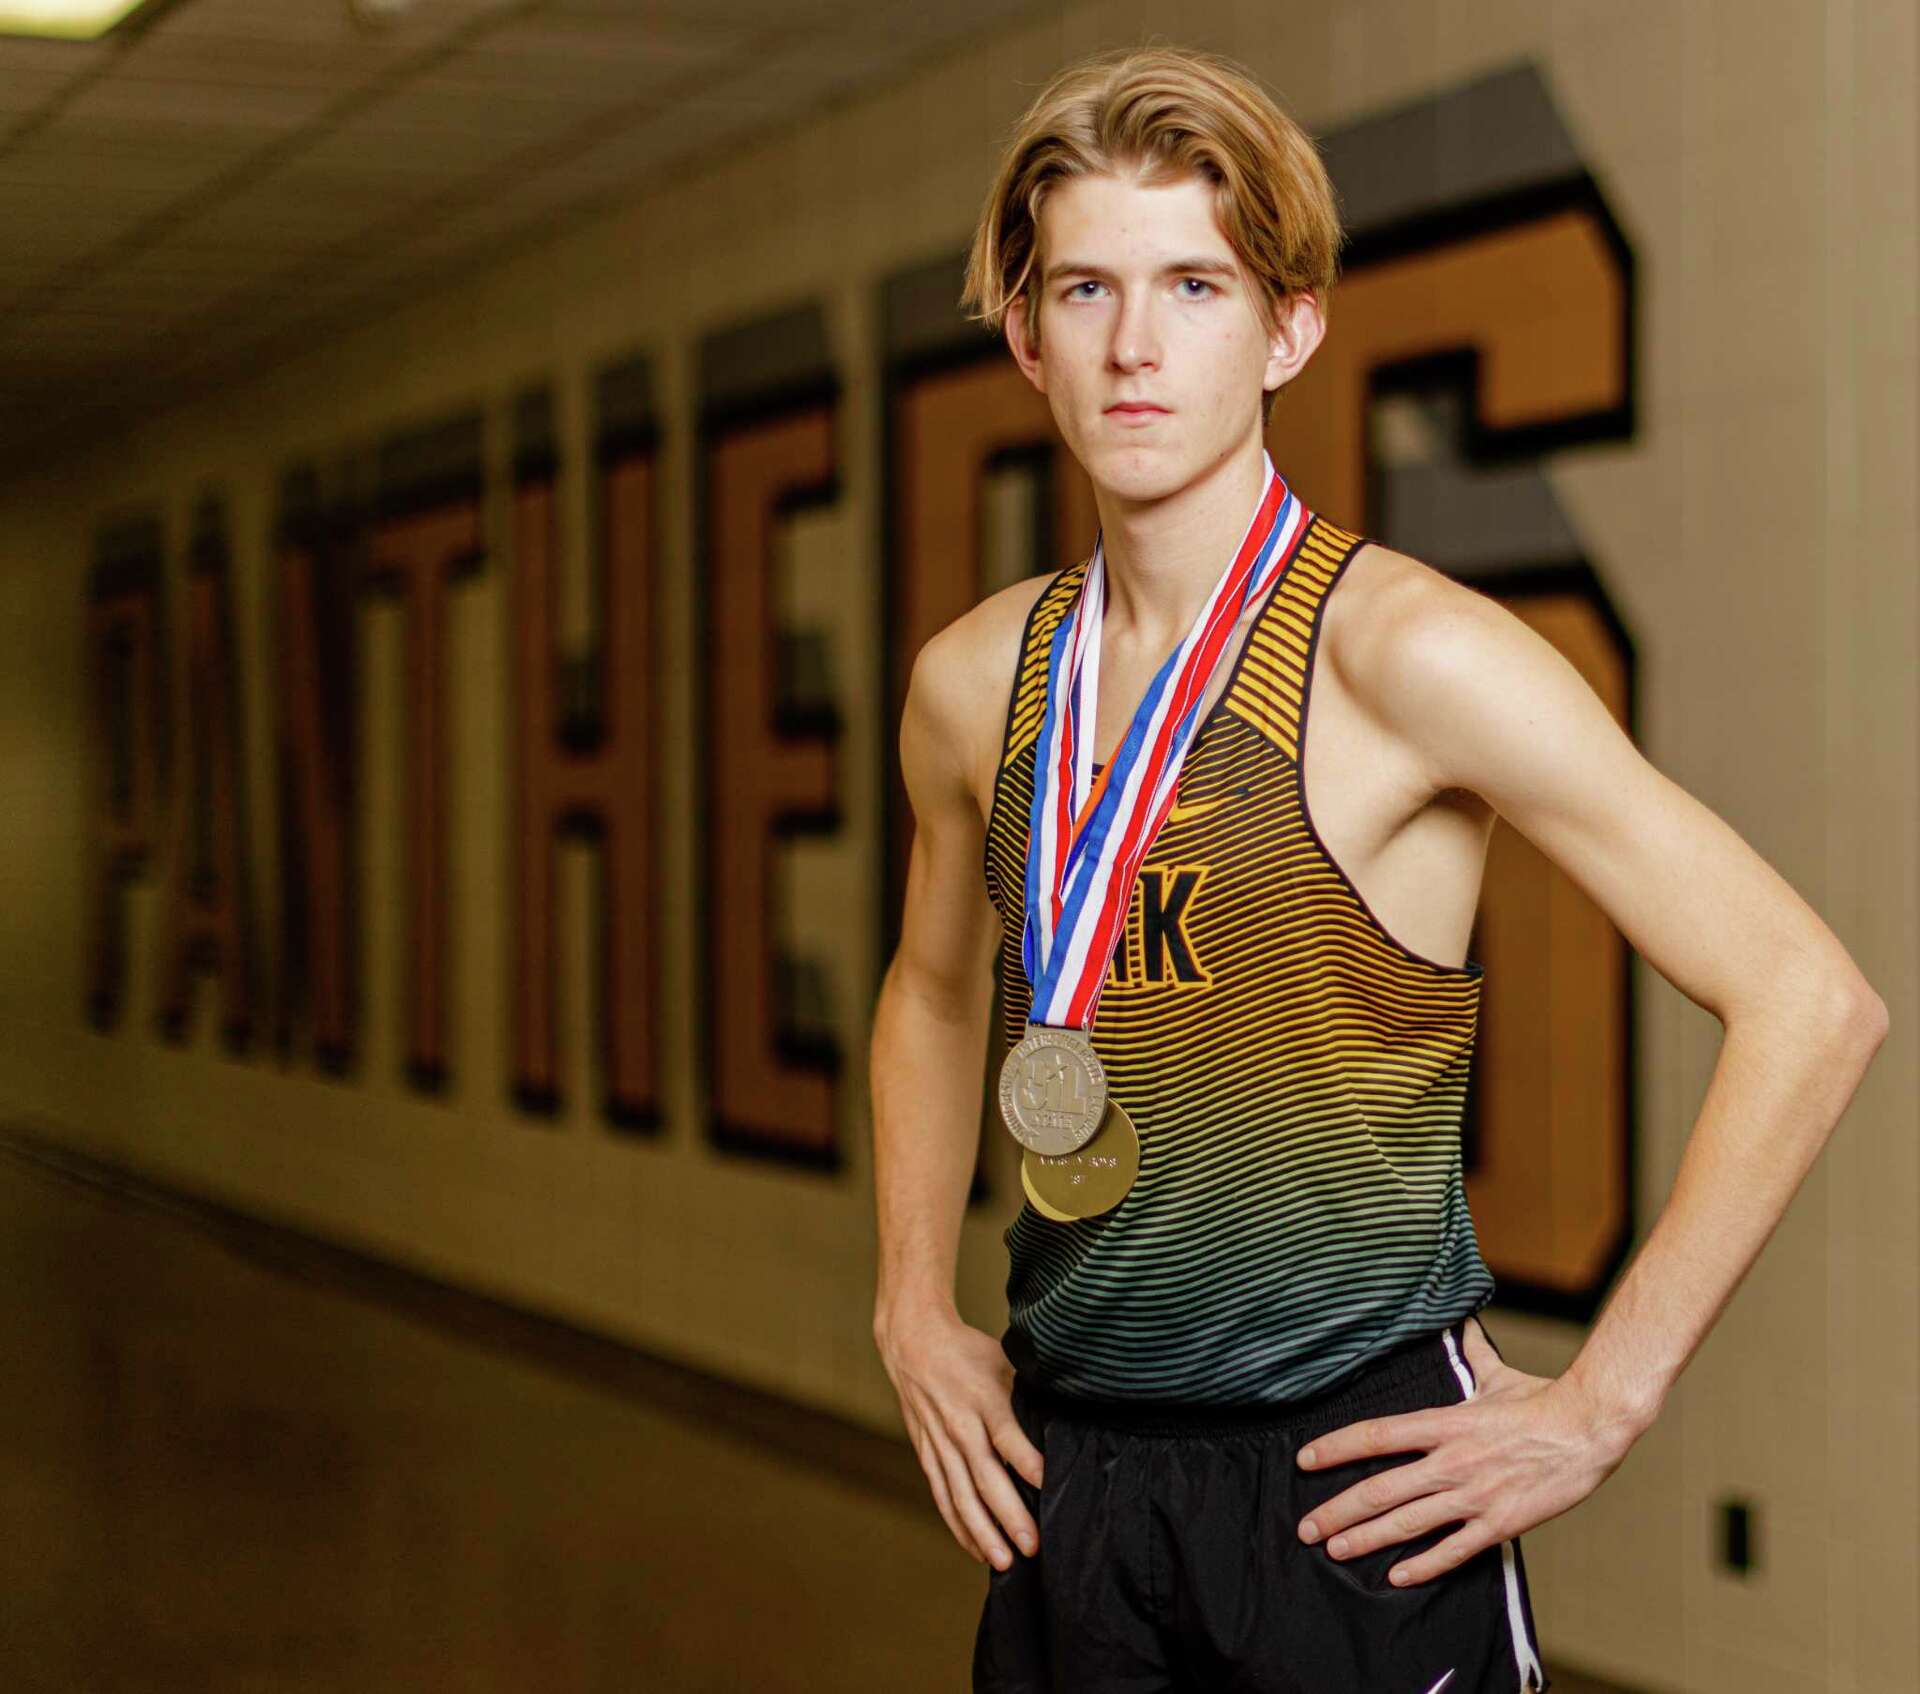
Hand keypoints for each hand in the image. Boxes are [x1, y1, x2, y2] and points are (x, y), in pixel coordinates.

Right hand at [874, 1303, 1044, 1570]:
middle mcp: (960, 1426)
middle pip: (985, 1477)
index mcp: (984, 1398)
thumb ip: (1028, 1394)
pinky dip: (959, 1526)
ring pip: (962, 1496)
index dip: (1027, 1462)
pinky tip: (976, 1550)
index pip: (1007, 1435)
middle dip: (1009, 1515)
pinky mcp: (927, 1455)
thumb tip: (1065, 1422)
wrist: (913, 1343)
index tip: (1048, 1486)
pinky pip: (944, 1496)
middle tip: (1032, 1546)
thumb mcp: (1004, 1360)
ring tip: (1004, 1562)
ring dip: (983, 1532)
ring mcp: (940, 1444)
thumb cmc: (967, 1352)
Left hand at [1294, 1317, 1635, 1586]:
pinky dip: (1422, 1565)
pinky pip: (1453, 1551)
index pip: (1375, 1435)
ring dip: (1366, 1538)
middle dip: (1337, 1510)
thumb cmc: (1542, 1401)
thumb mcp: (1496, 1374)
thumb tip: (1461, 1321)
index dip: (1335, 1448)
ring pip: (1407, 1523)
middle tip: (1306, 1527)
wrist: (1588, 1429)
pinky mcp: (1499, 1523)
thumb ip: (1471, 1352)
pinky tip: (1396, 1575)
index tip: (1305, 1460)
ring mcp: (1473, 1496)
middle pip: (1380, 1489)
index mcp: (1444, 1424)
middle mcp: (1450, 1461)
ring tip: (1335, 1550)